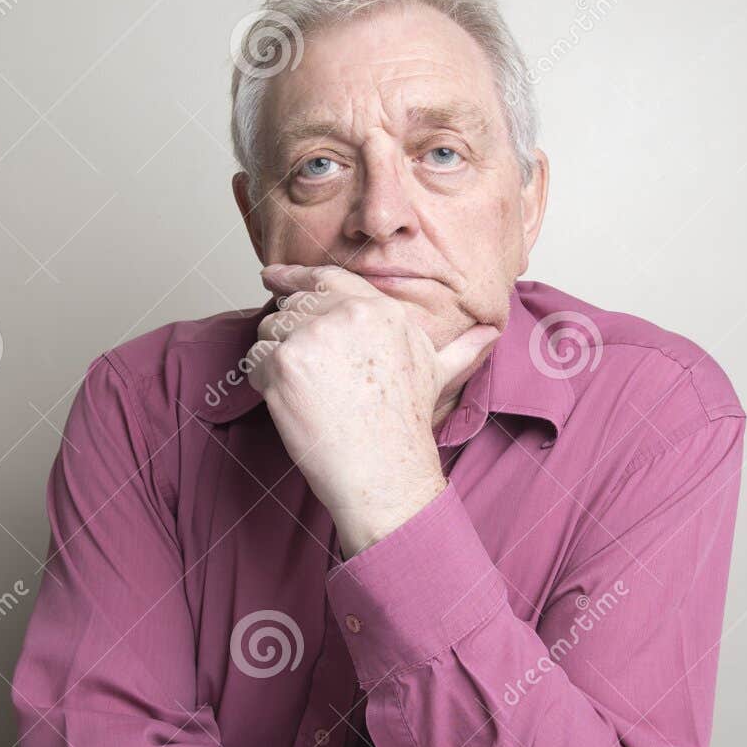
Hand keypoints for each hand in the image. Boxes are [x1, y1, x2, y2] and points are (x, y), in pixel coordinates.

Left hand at [247, 264, 498, 555]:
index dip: (293, 276)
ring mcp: (312, 336)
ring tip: (304, 392)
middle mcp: (347, 314)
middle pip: (292, 306)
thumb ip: (461, 346)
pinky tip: (289, 403)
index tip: (272, 276)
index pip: (326, 277)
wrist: (384, 470)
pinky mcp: (284, 362)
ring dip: (274, 358)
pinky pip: (254, 360)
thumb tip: (492, 331)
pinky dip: (261, 381)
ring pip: (269, 331)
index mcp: (380, 309)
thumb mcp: (439, 374)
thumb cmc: (405, 427)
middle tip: (303, 370)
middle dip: (288, 333)